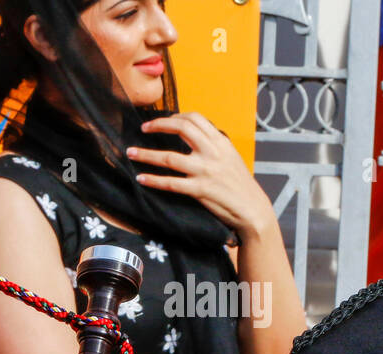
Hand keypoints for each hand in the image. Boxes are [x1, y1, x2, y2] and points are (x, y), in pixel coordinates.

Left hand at [128, 113, 276, 241]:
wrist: (252, 207)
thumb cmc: (238, 183)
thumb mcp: (229, 156)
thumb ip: (212, 145)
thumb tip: (192, 136)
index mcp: (220, 142)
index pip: (195, 118)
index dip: (174, 116)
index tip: (161, 121)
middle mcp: (213, 152)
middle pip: (182, 128)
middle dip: (159, 125)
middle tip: (143, 128)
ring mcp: (205, 171)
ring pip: (169, 158)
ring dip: (146, 154)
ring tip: (130, 153)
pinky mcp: (199, 190)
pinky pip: (170, 183)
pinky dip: (153, 180)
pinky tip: (141, 178)